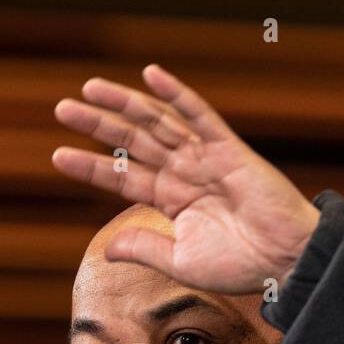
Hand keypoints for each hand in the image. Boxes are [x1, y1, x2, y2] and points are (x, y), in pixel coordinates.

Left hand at [51, 64, 319, 293]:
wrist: (285, 261)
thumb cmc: (239, 266)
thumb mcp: (180, 262)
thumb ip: (144, 248)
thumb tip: (106, 248)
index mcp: (172, 200)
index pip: (123, 176)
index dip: (91, 166)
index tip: (58, 155)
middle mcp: (184, 173)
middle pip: (133, 142)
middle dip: (98, 125)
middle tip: (62, 108)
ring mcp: (205, 158)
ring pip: (158, 123)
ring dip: (125, 104)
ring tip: (90, 89)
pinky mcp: (229, 150)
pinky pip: (200, 116)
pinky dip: (177, 96)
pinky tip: (152, 77)